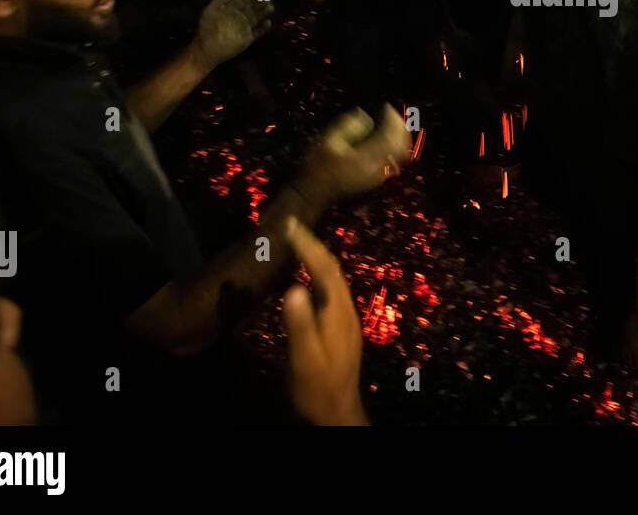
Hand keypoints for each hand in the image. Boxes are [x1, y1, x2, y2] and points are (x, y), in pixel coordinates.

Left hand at [192, 0, 274, 70]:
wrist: (208, 48)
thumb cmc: (207, 28)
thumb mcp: (211, 10)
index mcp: (230, 10)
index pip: (242, 0)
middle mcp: (238, 17)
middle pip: (251, 8)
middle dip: (260, 2)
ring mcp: (243, 28)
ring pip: (256, 18)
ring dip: (263, 12)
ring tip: (271, 7)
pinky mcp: (247, 39)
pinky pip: (257, 32)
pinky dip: (263, 28)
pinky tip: (268, 22)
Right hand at [281, 217, 366, 424]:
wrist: (338, 412)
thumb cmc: (318, 387)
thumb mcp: (305, 357)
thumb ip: (300, 323)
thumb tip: (293, 286)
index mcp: (338, 312)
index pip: (324, 268)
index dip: (307, 245)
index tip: (290, 224)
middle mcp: (346, 309)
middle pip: (332, 269)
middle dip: (313, 244)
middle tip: (293, 225)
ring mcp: (346, 318)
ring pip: (333, 278)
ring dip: (316, 257)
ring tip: (299, 242)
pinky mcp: (341, 327)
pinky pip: (330, 289)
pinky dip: (318, 274)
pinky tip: (307, 278)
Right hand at [297, 105, 412, 202]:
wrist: (315, 192)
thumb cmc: (318, 166)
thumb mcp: (328, 140)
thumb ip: (349, 125)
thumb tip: (366, 117)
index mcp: (366, 157)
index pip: (390, 135)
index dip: (392, 118)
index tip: (386, 107)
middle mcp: (377, 167)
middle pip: (401, 145)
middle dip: (399, 126)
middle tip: (392, 113)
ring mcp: (378, 175)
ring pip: (400, 153)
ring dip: (399, 136)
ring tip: (391, 123)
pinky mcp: (376, 178)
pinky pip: (394, 160)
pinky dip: (395, 145)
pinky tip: (386, 138)